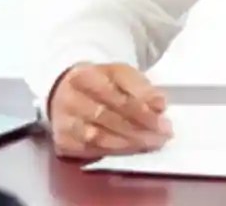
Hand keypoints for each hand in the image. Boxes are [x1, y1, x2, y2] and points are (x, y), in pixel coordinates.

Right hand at [49, 62, 172, 157]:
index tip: (162, 119)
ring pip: (99, 137)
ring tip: (151, 144)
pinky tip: (133, 150)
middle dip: (138, 128)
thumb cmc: (97, 83)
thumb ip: (140, 87)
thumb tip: (159, 103)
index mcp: (83, 76)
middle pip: (107, 117)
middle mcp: (69, 100)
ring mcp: (64, 123)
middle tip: (162, 136)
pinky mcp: (64, 142)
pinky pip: (92, 151)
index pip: (114, 95)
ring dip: (130, 143)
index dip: (140, 109)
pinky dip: (115, 152)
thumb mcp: (119, 74)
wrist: (64, 93)